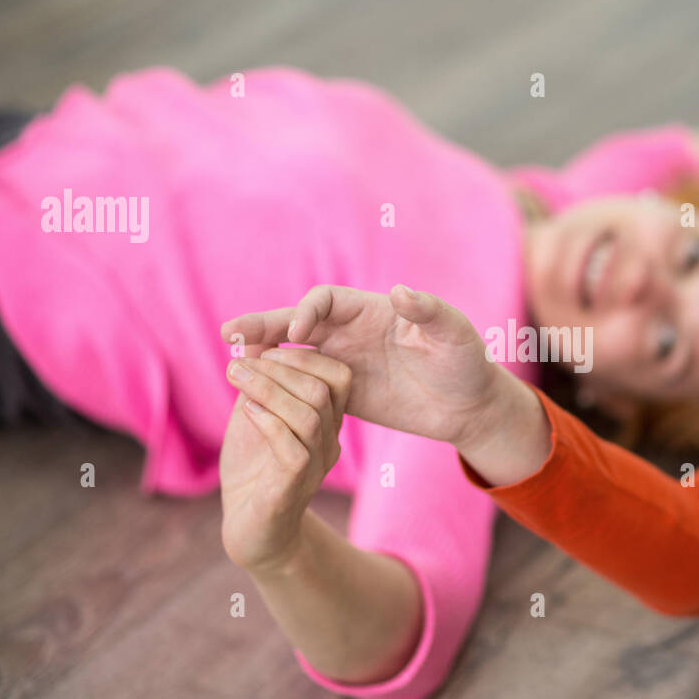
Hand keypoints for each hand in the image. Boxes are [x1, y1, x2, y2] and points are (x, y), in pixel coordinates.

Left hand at [218, 347, 350, 571]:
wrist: (250, 531)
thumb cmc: (253, 471)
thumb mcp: (253, 416)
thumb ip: (258, 383)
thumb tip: (253, 340)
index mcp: (327, 421)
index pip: (339, 376)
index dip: (304, 354)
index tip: (263, 348)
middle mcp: (329, 442)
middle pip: (325, 389)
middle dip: (280, 367)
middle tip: (241, 362)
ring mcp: (315, 467)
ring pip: (310, 415)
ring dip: (268, 389)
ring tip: (236, 377)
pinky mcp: (293, 489)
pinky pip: (293, 449)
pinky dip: (268, 423)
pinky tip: (246, 411)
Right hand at [222, 285, 505, 449]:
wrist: (467, 407)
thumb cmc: (466, 363)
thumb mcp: (455, 334)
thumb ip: (429, 311)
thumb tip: (401, 292)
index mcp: (370, 310)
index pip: (324, 301)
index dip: (307, 310)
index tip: (298, 330)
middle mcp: (349, 333)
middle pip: (295, 322)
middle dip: (263, 325)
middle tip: (230, 331)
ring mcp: (341, 364)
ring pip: (291, 355)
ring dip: (262, 356)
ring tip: (232, 362)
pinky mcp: (341, 395)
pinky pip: (302, 388)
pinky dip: (278, 388)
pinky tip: (255, 395)